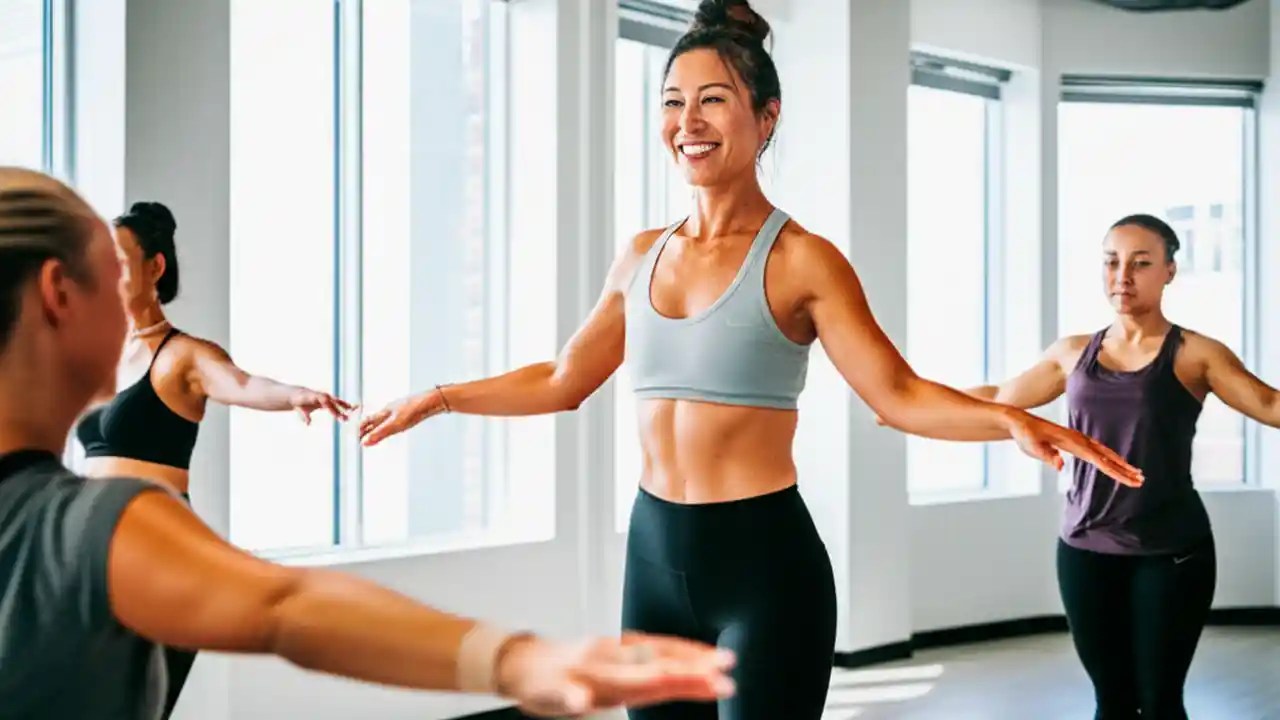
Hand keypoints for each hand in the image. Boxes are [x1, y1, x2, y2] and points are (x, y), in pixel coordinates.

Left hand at [290, 388, 356, 423]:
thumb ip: (304, 415)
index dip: (333, 409)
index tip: (338, 416)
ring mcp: (326, 397)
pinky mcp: (328, 400)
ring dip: (345, 406)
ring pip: (337, 401)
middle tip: (347, 417)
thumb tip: (308, 424)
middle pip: (333, 401)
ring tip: (355, 410)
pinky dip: (344, 405)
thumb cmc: (299, 402)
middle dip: (341, 408)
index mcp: (315, 397)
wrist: (298, 394)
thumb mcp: (300, 408)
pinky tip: (352, 409)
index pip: (326, 402)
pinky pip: (337, 402)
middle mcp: (322, 396)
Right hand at [357, 390, 441, 446]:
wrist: (433, 400)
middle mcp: (389, 409)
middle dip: (366, 428)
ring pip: (383, 418)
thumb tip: (364, 443)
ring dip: (376, 426)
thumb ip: (380, 433)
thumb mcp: (395, 425)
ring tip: (374, 432)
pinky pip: (394, 417)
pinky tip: (395, 425)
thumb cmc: (414, 410)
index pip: (367, 421)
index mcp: (384, 412)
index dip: (360, 430)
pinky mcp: (408, 410)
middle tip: (361, 437)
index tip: (356, 439)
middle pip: (373, 419)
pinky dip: (388, 424)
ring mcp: (399, 409)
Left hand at [495, 633, 735, 716]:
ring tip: (723, 658)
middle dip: (698, 665)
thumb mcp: (546, 696)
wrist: (520, 661)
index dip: (686, 680)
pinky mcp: (617, 646)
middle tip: (731, 668)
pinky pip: (653, 644)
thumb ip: (567, 698)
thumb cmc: (536, 685)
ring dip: (693, 653)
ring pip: (661, 649)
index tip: (716, 683)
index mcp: (602, 672)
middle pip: (663, 660)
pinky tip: (692, 652)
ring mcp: (617, 649)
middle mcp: (614, 657)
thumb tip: (580, 700)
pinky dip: (676, 647)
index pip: (653, 678)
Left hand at [1005, 411, 1143, 487]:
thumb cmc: (1025, 434)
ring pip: (1104, 453)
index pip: (1099, 460)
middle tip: (1141, 480)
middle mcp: (1079, 440)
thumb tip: (1060, 465)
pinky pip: (1096, 451)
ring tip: (1135, 473)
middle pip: (1107, 456)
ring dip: (1120, 463)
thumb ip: (1046, 455)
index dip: (1115, 471)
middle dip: (1124, 469)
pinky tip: (1114, 463)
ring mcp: (1077, 439)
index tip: (1130, 480)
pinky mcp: (1074, 441)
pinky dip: (1108, 457)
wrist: (1019, 421)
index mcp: (1072, 443)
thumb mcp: (1031, 446)